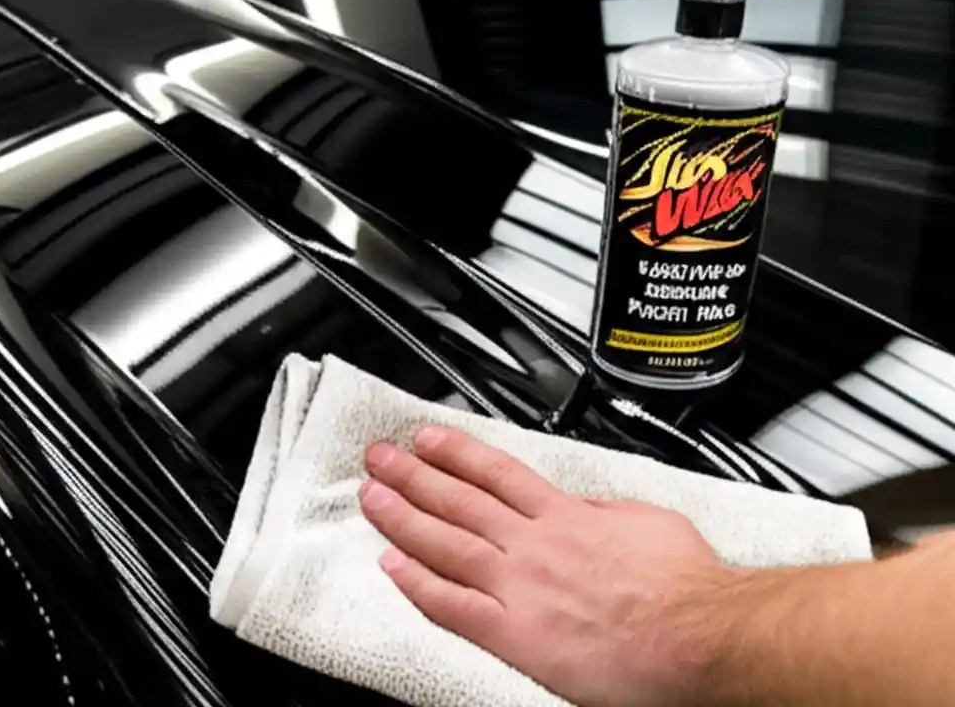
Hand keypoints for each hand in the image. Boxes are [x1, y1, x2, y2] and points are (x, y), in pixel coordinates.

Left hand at [359, 425, 735, 706]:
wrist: (702, 635)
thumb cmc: (688, 587)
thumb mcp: (648, 521)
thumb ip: (604, 511)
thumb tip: (585, 507)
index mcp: (567, 515)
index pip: (497, 472)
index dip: (455, 452)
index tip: (427, 439)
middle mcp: (535, 544)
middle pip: (459, 499)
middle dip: (412, 474)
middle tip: (379, 459)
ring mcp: (520, 586)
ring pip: (445, 542)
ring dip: (402, 517)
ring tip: (372, 498)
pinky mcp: (515, 633)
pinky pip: (453, 605)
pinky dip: (417, 584)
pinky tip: (391, 568)